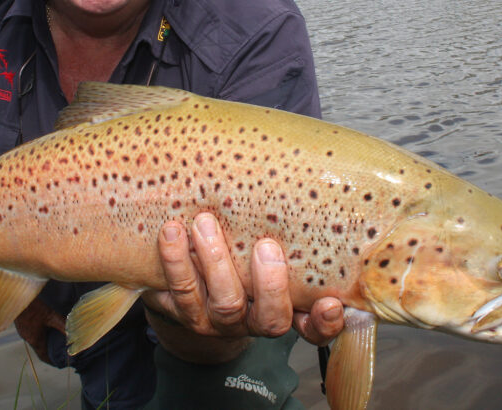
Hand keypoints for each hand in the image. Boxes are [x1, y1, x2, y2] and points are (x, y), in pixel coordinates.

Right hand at [13, 297, 65, 362]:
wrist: (17, 298)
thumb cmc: (34, 308)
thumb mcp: (51, 316)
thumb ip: (62, 325)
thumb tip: (73, 334)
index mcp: (35, 340)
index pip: (43, 356)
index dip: (51, 361)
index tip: (59, 363)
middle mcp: (28, 338)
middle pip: (39, 348)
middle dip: (49, 351)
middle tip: (59, 350)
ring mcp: (23, 331)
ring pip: (35, 340)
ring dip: (43, 341)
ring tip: (53, 339)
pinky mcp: (21, 324)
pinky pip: (31, 333)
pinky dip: (38, 334)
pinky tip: (43, 327)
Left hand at [142, 212, 344, 359]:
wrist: (188, 274)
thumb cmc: (241, 247)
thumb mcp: (264, 239)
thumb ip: (285, 225)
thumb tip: (304, 174)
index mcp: (285, 306)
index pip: (316, 327)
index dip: (325, 322)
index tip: (329, 303)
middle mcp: (255, 319)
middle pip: (271, 319)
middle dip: (269, 285)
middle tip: (266, 247)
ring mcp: (219, 320)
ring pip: (224, 304)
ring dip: (215, 262)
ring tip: (205, 224)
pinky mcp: (183, 311)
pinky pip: (180, 291)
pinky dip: (176, 260)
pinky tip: (172, 232)